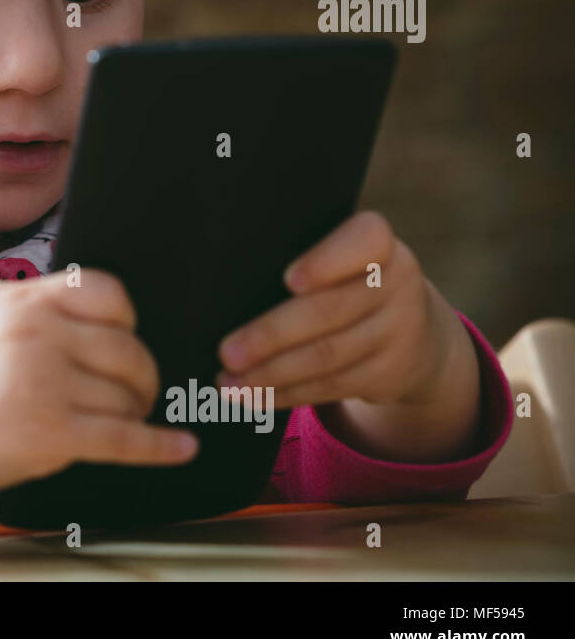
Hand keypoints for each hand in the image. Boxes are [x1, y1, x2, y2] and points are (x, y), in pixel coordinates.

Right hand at [0, 268, 199, 496]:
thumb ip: (38, 302)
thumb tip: (103, 306)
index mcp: (25, 302)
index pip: (107, 293)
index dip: (127, 321)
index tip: (123, 339)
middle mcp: (35, 335)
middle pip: (128, 348)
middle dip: (141, 376)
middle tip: (134, 392)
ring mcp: (43, 383)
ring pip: (126, 395)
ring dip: (137, 412)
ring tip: (125, 418)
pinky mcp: (50, 432)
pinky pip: (123, 438)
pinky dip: (160, 446)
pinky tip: (182, 447)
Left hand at [213, 210, 474, 410]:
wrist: (415, 331)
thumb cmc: (346, 280)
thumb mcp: (343, 258)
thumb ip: (300, 254)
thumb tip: (222, 281)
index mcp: (379, 244)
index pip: (365, 241)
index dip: (326, 262)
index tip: (288, 280)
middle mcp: (396, 284)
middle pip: (330, 310)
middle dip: (272, 335)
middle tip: (226, 353)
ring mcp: (397, 332)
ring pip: (327, 357)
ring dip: (271, 375)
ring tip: (228, 383)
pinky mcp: (389, 374)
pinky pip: (330, 386)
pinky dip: (286, 394)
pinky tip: (254, 397)